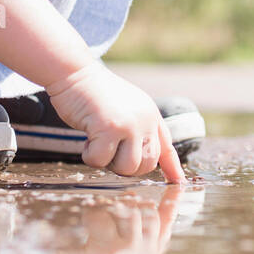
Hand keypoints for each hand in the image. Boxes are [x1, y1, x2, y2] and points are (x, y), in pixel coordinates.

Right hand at [46, 61, 186, 182]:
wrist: (75, 72)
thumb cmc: (93, 92)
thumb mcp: (124, 107)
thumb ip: (136, 127)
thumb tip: (140, 157)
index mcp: (150, 115)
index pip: (166, 146)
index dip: (172, 167)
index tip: (178, 182)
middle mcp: (145, 120)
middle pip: (146, 164)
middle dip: (125, 166)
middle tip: (108, 150)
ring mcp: (129, 124)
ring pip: (127, 168)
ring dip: (108, 162)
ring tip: (97, 142)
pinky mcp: (110, 128)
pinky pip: (100, 161)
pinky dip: (89, 155)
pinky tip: (87, 137)